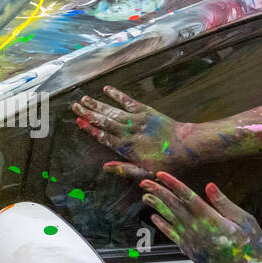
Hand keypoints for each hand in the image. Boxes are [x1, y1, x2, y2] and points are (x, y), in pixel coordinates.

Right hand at [71, 85, 196, 173]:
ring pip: (112, 110)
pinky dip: (116, 94)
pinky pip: (127, 101)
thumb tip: (105, 168)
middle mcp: (128, 131)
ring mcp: (136, 119)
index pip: (103, 137)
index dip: (90, 130)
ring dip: (97, 104)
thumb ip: (125, 170)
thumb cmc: (168, 163)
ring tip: (83, 99)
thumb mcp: (146, 173)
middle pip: (104, 121)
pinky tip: (106, 89)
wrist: (187, 146)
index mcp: (127, 147)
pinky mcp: (146, 111)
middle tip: (74, 107)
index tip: (79, 123)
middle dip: (88, 114)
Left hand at [140, 172, 261, 262]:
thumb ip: (224, 203)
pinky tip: (155, 218)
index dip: (173, 184)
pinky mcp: (191, 252)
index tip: (161, 174)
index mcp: (211, 219)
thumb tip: (209, 186)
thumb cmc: (251, 248)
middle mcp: (197, 230)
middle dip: (158, 192)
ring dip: (157, 207)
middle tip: (144, 182)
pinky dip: (163, 226)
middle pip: (173, 207)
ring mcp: (192, 242)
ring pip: (169, 220)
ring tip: (145, 196)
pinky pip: (172, 236)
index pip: (187, 197)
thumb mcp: (245, 220)